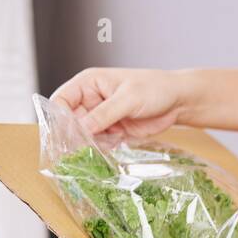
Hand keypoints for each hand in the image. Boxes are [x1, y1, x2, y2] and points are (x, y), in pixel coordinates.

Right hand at [51, 67, 188, 140]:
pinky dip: (101, 149)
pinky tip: (107, 152)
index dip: (59, 118)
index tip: (64, 136)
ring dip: (87, 146)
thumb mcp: (128, 99)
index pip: (61, 101)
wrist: (178, 101)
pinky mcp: (114, 131)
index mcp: (88, 83)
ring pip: (84, 135)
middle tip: (75, 153)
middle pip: (70, 121)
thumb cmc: (154, 88)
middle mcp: (91, 100)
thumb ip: (104, 114)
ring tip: (92, 154)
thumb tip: (80, 128)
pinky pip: (100, 143)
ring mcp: (102, 117)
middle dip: (73, 137)